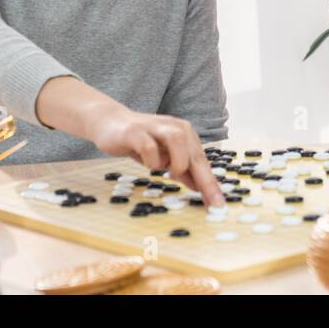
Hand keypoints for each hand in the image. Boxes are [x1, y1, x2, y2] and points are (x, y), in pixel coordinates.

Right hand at [82, 101, 224, 204]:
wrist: (110, 122)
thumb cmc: (141, 141)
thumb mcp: (164, 157)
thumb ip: (181, 169)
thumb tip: (199, 187)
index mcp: (186, 133)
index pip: (202, 162)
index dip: (211, 184)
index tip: (218, 206)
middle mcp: (175, 127)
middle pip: (195, 155)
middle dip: (206, 182)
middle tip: (212, 204)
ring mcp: (155, 128)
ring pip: (177, 141)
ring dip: (176, 163)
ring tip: (168, 173)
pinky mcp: (136, 132)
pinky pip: (149, 147)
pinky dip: (151, 160)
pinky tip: (147, 163)